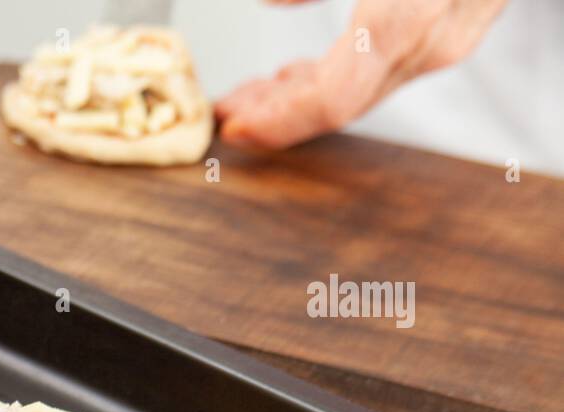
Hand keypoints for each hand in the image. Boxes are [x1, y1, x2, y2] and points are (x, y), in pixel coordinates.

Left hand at [214, 0, 508, 148]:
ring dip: (298, 96)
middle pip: (340, 104)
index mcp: (407, 18)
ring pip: (359, 89)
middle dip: (276, 113)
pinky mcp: (451, 25)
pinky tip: (294, 73)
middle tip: (226, 111)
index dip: (279, 122)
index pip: (332, 101)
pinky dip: (331, 74)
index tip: (233, 128)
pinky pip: (380, 68)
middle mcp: (432, 41)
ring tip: (249, 95)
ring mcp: (446, 37)